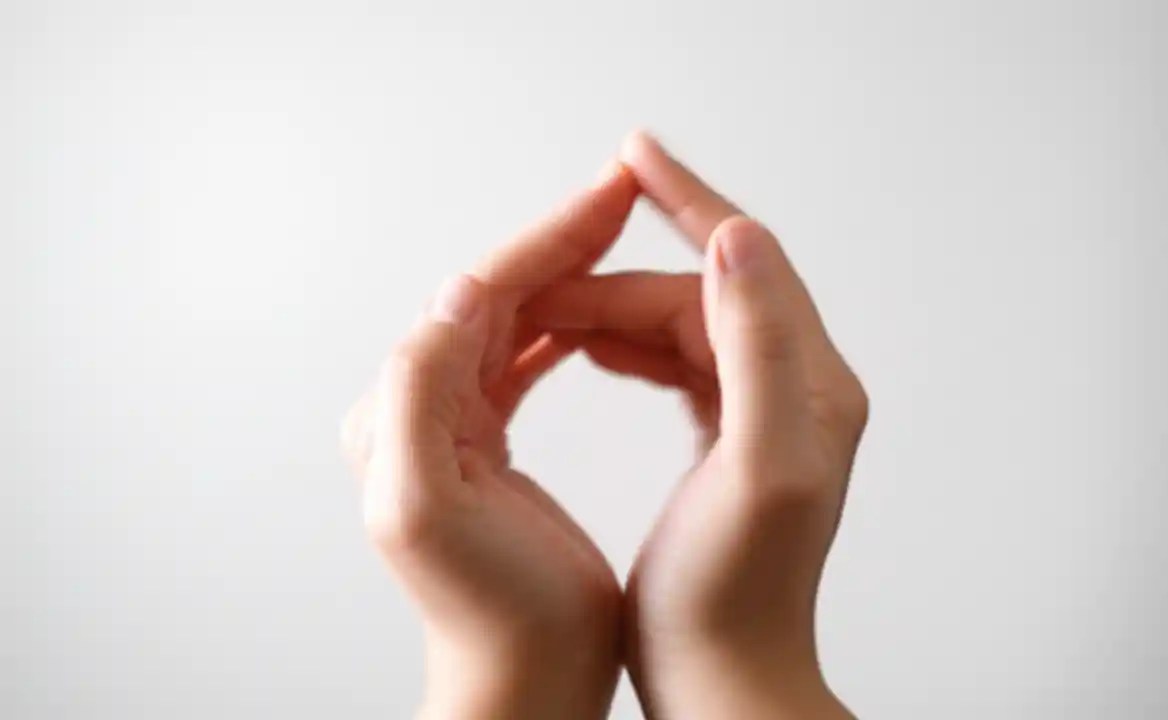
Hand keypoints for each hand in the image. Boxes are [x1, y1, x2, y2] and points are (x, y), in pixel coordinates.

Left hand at [341, 167, 639, 719]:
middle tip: (627, 192)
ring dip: (568, 271)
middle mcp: (417, 405)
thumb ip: (420, 393)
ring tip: (623, 232)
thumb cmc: (489, 612)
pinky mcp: (485, 440)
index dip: (550, 240)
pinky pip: (523, 356)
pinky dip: (564, 322)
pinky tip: (596, 309)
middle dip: (564, 241)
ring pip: (513, 318)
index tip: (614, 195)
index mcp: (401, 412)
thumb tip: (457, 291)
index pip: (477, 296)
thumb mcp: (427, 510)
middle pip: (496, 294)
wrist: (520, 678)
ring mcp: (451, 420)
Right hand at [527, 133, 867, 718]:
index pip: (748, 261)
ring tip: (548, 308)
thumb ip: (756, 345)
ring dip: (616, 307)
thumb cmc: (730, 595)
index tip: (630, 151)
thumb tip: (736, 235)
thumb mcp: (757, 466)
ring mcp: (763, 414)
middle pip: (703, 292)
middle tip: (543, 276)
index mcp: (811, 384)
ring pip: (682, 324)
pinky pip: (675, 363)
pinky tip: (585, 345)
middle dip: (621, 273)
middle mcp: (797, 389)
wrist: (723, 679)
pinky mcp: (729, 441)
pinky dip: (627, 344)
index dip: (688, 200)